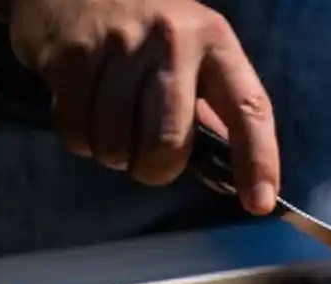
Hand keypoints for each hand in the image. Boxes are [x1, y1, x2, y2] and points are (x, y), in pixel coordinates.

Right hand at [6, 0, 279, 213]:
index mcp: (216, 43)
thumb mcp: (195, 56)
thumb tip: (233, 177)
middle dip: (156, 170)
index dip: (257, 161)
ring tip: (116, 132)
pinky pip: (76, 129)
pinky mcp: (71, 53)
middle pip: (166, 142)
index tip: (259, 202)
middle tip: (150, 163)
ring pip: (116, 142)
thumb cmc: (149, 33)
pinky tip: (88, 116)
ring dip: (115, 156)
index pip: (248, 109)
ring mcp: (118, 43)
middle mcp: (172, 39)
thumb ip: (213, 111)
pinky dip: (82, 140)